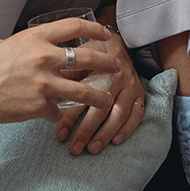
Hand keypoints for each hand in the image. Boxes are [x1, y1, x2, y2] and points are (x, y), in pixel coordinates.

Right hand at [0, 19, 118, 126]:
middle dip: (107, 64)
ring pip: (82, 92)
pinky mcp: (38, 106)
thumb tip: (48, 49)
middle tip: (117, 67)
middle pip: (88, 59)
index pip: (74, 27)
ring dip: (99, 98)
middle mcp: (43, 58)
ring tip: (108, 101)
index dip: (94, 30)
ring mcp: (43, 84)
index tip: (105, 34)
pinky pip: (57, 111)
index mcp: (36, 37)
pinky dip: (58, 114)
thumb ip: (32, 46)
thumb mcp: (9, 43)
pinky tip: (56, 115)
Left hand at [54, 29, 147, 154]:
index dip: (70, 117)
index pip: (82, 96)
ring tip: (92, 149)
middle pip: (101, 108)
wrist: (117, 41)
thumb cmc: (91, 52)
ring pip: (119, 114)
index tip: (60, 134)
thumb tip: (49, 97)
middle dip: (86, 131)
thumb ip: (66, 75)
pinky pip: (137, 114)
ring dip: (105, 134)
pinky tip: (115, 141)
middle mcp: (117, 77)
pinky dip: (128, 129)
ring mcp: (130, 86)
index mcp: (98, 68)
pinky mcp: (140, 93)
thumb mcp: (77, 57)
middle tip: (75, 148)